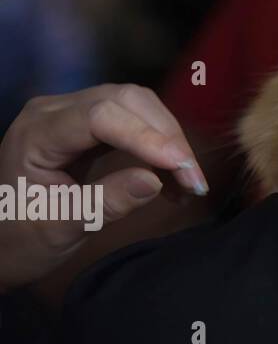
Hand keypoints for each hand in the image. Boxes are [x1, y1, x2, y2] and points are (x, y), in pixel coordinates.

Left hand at [0, 85, 208, 291]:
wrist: (3, 242)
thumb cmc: (21, 240)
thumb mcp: (61, 228)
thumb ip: (106, 203)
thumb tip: (154, 181)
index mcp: (36, 133)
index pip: (99, 117)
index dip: (145, 136)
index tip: (180, 166)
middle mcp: (54, 110)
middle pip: (126, 102)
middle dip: (166, 138)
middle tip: (193, 181)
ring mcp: (73, 112)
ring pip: (138, 106)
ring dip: (169, 139)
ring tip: (187, 182)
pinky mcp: (91, 122)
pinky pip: (136, 118)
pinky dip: (160, 143)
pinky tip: (172, 175)